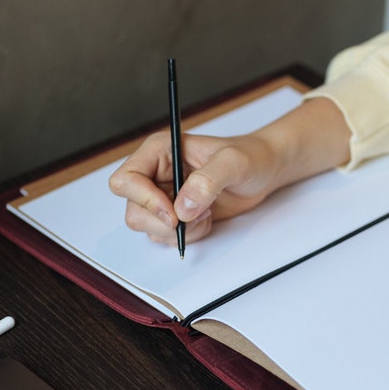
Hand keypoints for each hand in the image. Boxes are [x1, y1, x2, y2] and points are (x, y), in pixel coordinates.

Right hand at [108, 131, 279, 245]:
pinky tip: (206, 219)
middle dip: (165, 222)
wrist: (263, 172)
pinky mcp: (173, 216)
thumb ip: (208, 180)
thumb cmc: (249, 157)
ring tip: (206, 213)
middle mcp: (154, 174)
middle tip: (195, 215)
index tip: (173, 213)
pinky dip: (188, 237)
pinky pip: (165, 237)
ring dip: (180, 231)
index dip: (144, 200)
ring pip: (148, 228)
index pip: (126, 180)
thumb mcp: (233, 162)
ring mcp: (162, 197)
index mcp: (159, 151)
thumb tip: (183, 207)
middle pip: (134, 210)